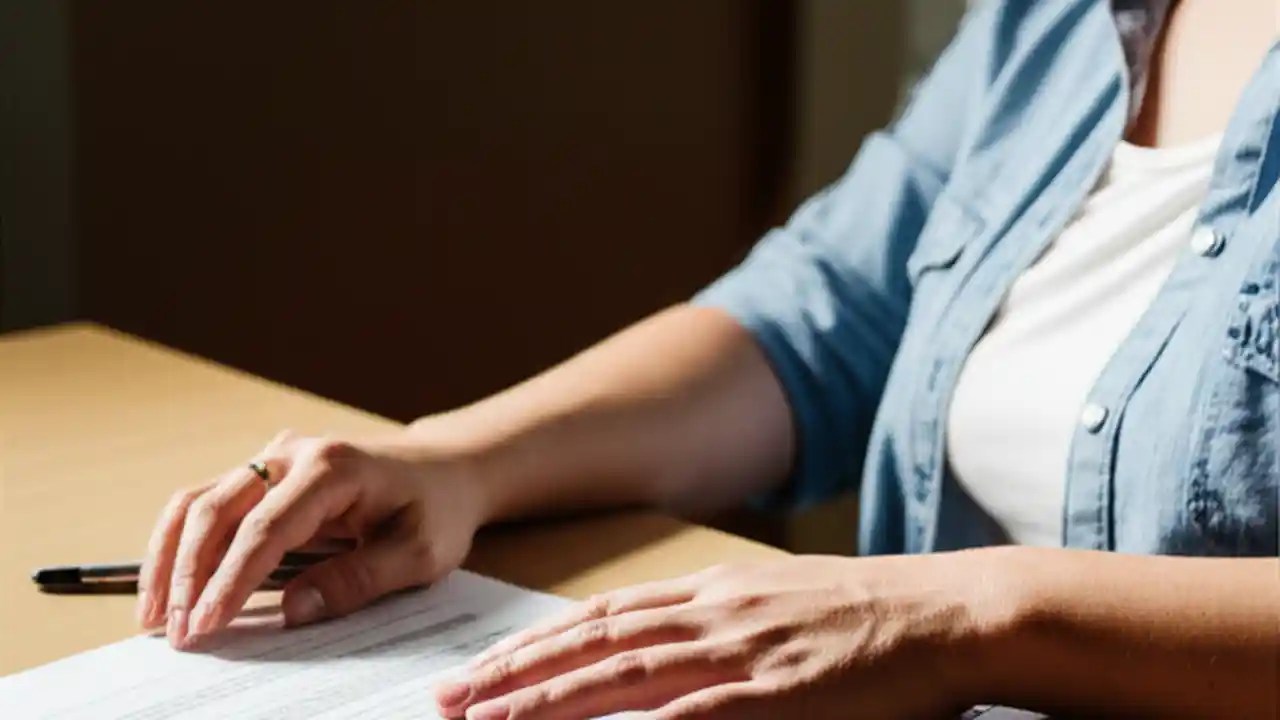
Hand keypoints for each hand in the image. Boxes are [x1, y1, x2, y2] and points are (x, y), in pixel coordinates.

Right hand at [136, 429, 484, 648]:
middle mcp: (292, 455)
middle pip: (217, 510)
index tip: (209, 625)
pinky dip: (179, 543)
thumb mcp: (420, 553)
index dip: (231, 581)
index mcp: (332, 468)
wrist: (444, 470)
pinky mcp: (263, 476)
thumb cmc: (436, 509)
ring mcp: (273, 461)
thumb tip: (293, 611)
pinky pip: (207, 504)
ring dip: (170, 559)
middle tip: (179, 634)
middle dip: (189, 575)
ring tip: (156, 616)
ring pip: (199, 503)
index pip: (266, 529)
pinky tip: (168, 585)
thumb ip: (359, 580)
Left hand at [434, 554, 1008, 719]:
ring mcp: (740, 650)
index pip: (603, 615)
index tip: (485, 665)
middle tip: (448, 698)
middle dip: (512, 671)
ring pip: (618, 674)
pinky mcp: (774, 694)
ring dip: (542, 699)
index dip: (536, 641)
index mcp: (717, 590)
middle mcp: (714, 612)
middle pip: (591, 640)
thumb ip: (724, 624)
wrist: (951, 612)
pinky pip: (684, 715)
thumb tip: (669, 648)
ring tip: (480, 719)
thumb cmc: (876, 614)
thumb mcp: (786, 602)